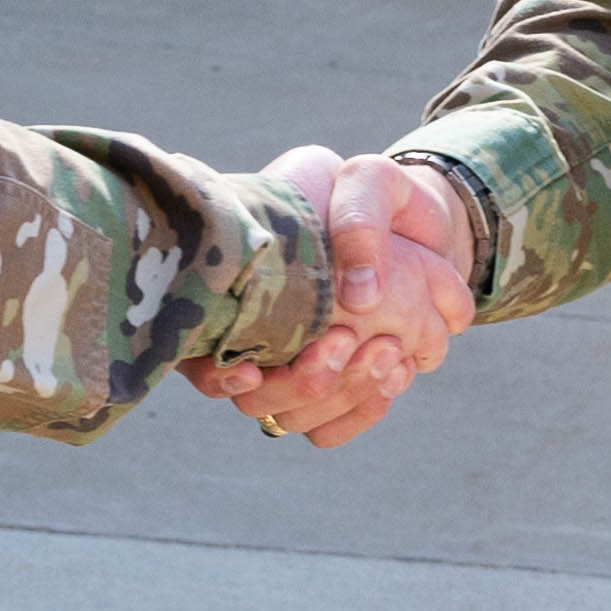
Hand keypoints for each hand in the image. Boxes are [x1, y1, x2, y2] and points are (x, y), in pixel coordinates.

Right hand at [180, 151, 474, 448]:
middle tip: (348, 337)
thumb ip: (356, 217)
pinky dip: (363, 411)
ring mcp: (287, 368)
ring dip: (341, 395)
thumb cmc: (371, 192)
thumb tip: (359, 296)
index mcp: (232, 287)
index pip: (200, 354)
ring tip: (391, 350)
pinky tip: (396, 372)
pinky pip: (330, 428)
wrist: (410, 218)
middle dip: (300, 381)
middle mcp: (248, 337)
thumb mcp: (362, 181)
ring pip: (295, 419)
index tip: (252, 369)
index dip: (218, 373)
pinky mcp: (330, 387)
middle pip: (255, 398)